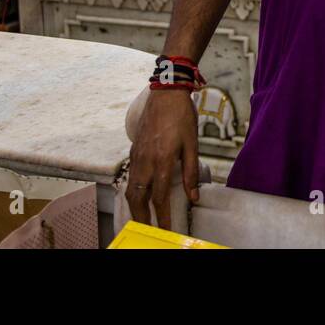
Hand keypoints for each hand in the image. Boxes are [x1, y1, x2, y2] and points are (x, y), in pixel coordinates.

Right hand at [125, 89, 199, 229]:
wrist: (165, 93)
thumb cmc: (182, 116)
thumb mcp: (192, 144)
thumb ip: (191, 172)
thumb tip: (193, 196)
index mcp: (162, 160)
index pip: (159, 197)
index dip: (162, 217)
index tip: (166, 231)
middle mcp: (146, 161)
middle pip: (138, 198)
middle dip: (142, 218)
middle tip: (148, 231)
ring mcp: (137, 156)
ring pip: (131, 189)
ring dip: (135, 207)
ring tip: (142, 219)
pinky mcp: (133, 150)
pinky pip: (131, 176)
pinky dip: (133, 191)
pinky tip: (140, 195)